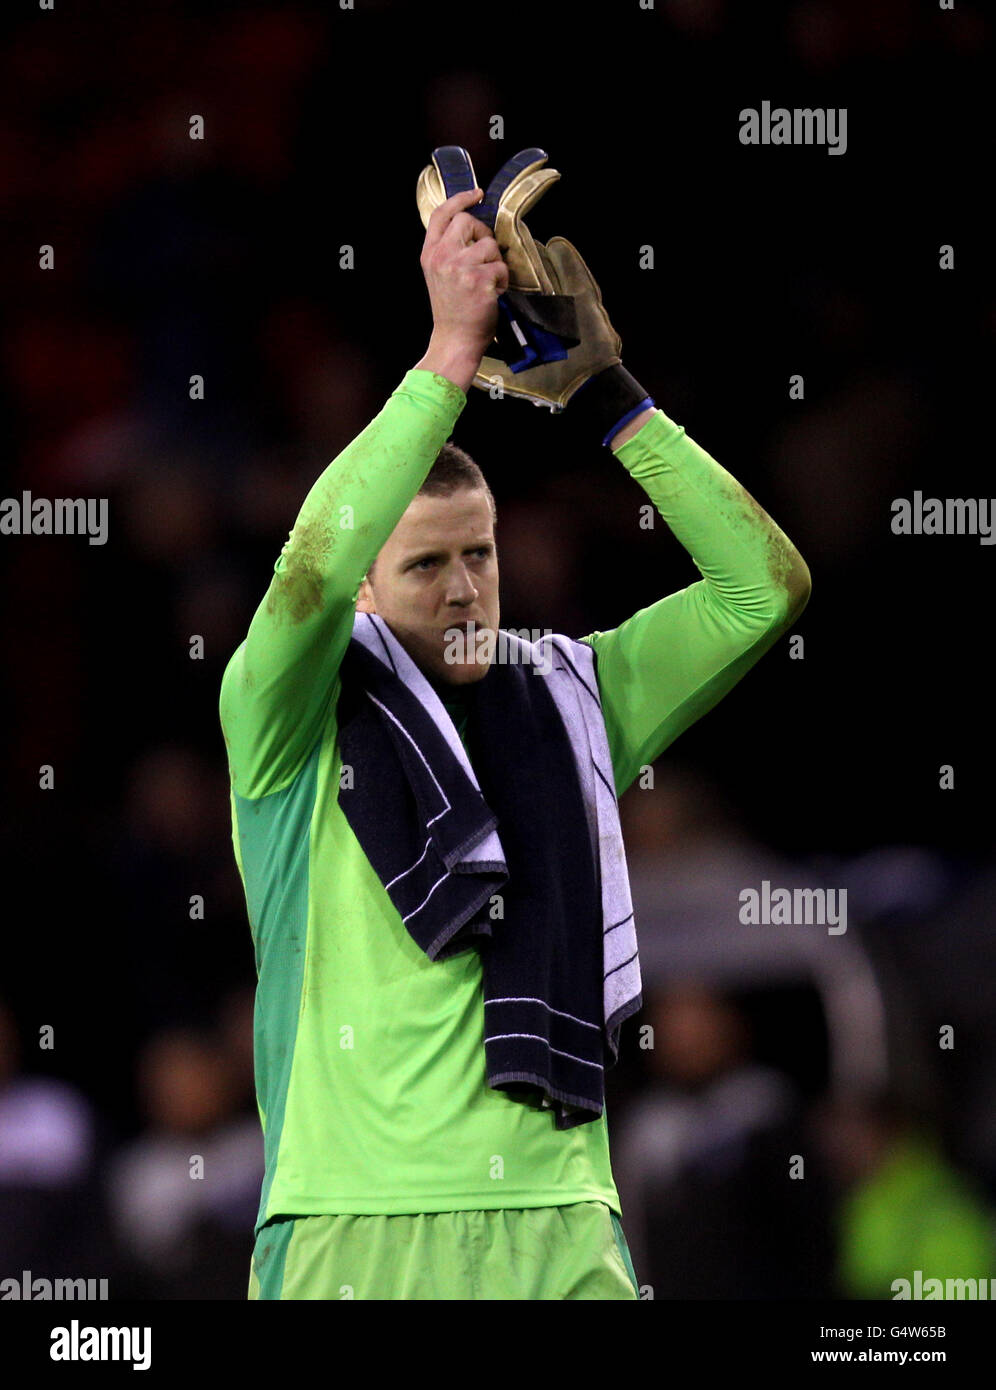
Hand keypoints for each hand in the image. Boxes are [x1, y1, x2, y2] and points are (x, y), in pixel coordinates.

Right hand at [415, 188, 509, 390]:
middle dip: (482, 234)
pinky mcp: (479, 280)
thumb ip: (447, 249)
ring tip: (486, 282)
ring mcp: (460, 268)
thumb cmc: (452, 309)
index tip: (477, 194)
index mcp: (430, 254)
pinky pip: (501, 266)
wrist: (454, 339)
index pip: (441, 214)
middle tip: (484, 255)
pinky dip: (502, 280)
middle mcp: (442, 257)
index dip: (460, 199)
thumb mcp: (438, 274)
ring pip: (489, 244)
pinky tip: (492, 293)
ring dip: (494, 262)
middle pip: (468, 221)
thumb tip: (471, 226)